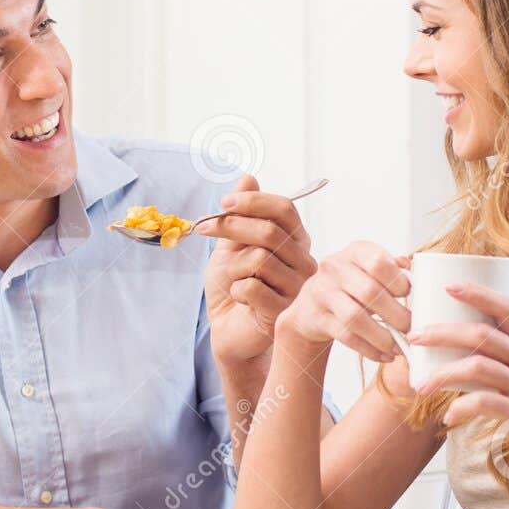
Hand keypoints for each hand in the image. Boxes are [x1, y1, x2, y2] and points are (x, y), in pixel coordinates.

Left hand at [201, 176, 317, 365]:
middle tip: (204, 228)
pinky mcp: (284, 312)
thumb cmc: (233, 286)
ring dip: (232, 267)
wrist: (229, 330)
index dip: (253, 202)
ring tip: (230, 279)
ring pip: (260, 260)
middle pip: (270, 231)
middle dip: (231, 226)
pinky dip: (235, 291)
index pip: (284, 209)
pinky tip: (239, 299)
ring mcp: (297, 288)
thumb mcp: (231, 246)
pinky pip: (251, 287)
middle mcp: (303, 261)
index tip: (223, 203)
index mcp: (295, 240)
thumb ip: (240, 214)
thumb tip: (248, 178)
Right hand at [275, 241, 411, 362]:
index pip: (378, 263)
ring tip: (398, 346)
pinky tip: (384, 355)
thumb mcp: (368, 269)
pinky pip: (346, 336)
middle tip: (411, 328)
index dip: (398, 281)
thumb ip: (391, 269)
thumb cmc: (349, 286)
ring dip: (382, 336)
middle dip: (396, 314)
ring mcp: (323, 292)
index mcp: (355, 251)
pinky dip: (369, 349)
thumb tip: (412, 270)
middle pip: (369, 292)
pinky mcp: (317, 317)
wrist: (310, 305)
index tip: (410, 296)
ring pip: (356, 317)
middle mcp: (335, 268)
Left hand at [409, 280, 508, 494]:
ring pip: (478, 367)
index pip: (507, 308)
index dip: (478, 293)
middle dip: (443, 332)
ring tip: (421, 387)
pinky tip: (448, 417)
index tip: (447, 285)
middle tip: (413, 337)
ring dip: (442, 374)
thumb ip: (495, 363)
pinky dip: (461, 408)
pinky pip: (485, 403)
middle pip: (484, 334)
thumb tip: (444, 348)